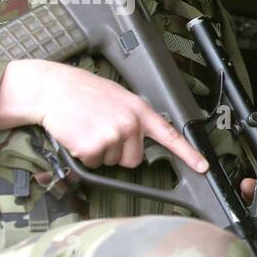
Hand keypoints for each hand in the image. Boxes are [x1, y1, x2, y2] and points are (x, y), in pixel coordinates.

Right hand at [0, 59, 207, 171]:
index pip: (170, 136)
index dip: (189, 154)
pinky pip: (94, 164)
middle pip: (134, 159)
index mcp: (139, 111)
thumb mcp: (119, 98)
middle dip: (119, 152)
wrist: (53, 88)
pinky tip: (78, 135)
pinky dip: (84, 155)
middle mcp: (130, 124)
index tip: (203, 167)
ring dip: (99, 151)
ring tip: (88, 128)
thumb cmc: (83, 92)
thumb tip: (143, 137)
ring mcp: (113, 136)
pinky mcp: (94, 146)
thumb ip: (135, 117)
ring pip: (112, 162)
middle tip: (102, 131)